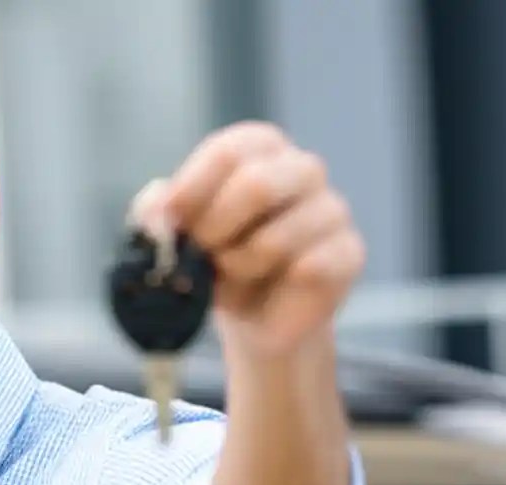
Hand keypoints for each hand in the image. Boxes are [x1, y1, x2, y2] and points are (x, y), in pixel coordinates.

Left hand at [133, 122, 364, 357]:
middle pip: (256, 185)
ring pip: (275, 239)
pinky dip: (276, 286)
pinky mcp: (349, 252)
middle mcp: (303, 168)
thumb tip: (155, 211)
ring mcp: (332, 208)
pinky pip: (309, 268)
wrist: (255, 316)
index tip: (171, 224)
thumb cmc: (218, 262)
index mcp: (260, 147)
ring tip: (235, 273)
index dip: (191, 192)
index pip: (227, 152)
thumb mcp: (177, 233)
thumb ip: (158, 212)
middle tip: (202, 254)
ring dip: (240, 266)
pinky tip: (273, 286)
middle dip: (214, 230)